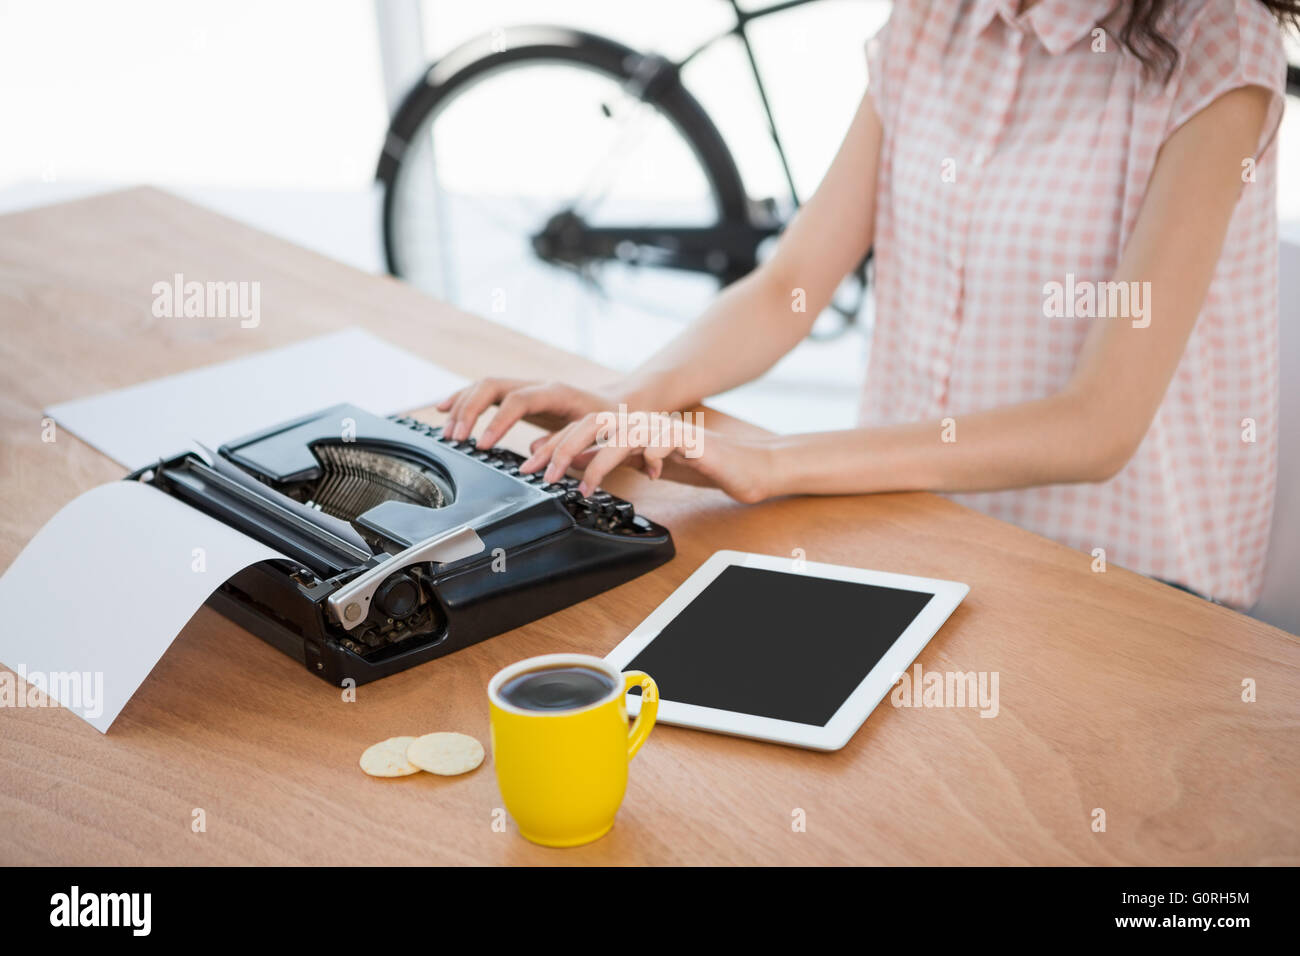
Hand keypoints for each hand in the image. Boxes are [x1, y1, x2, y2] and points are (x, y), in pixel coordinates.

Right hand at [435, 378, 621, 447]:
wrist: (613, 404)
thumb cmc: (606, 420)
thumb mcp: (595, 433)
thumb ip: (566, 444)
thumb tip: (534, 458)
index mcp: (556, 392)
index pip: (518, 400)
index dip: (497, 422)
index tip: (483, 446)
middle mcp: (536, 385)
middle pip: (492, 386)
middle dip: (469, 411)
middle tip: (456, 439)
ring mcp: (525, 387)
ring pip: (484, 387)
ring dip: (462, 407)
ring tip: (448, 433)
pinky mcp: (518, 394)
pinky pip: (484, 392)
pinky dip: (463, 400)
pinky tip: (444, 409)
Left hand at [520, 410, 775, 503]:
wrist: (741, 466)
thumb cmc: (694, 465)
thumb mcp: (639, 464)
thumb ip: (604, 460)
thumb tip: (570, 463)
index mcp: (627, 427)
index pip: (581, 430)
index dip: (554, 446)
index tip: (530, 466)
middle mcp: (642, 423)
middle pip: (592, 424)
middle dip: (563, 448)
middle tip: (543, 474)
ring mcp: (663, 429)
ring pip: (619, 433)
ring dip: (595, 459)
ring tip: (581, 485)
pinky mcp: (687, 440)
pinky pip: (659, 442)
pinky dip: (645, 457)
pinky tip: (642, 475)